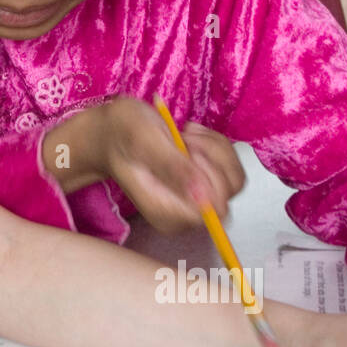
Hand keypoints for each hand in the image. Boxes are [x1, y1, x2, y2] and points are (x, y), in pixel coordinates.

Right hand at [44, 96, 243, 232]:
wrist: (112, 132)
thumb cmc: (121, 133)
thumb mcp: (143, 139)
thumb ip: (171, 166)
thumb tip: (202, 196)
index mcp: (164, 213)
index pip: (212, 209)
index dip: (208, 176)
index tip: (187, 148)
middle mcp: (183, 214)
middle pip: (227, 194)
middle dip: (212, 157)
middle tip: (184, 137)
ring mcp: (196, 202)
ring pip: (234, 180)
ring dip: (215, 149)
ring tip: (186, 134)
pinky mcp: (205, 188)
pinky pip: (231, 169)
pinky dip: (217, 146)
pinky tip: (192, 136)